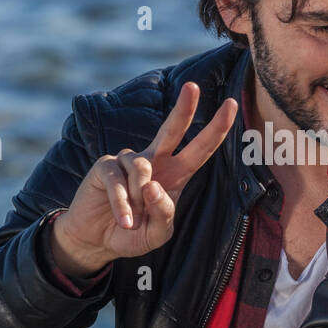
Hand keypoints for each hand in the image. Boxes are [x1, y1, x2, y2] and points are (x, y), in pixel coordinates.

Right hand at [51, 82, 238, 275]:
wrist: (97, 240)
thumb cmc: (132, 233)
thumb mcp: (157, 233)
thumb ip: (163, 214)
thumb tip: (152, 186)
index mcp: (175, 174)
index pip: (199, 149)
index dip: (215, 129)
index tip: (230, 104)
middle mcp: (154, 161)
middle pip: (171, 130)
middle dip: (183, 108)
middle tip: (193, 87)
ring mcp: (128, 161)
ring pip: (142, 169)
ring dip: (139, 201)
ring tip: (132, 221)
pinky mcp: (105, 166)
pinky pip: (118, 181)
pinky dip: (122, 204)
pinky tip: (123, 220)